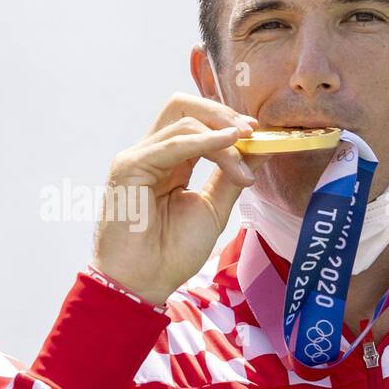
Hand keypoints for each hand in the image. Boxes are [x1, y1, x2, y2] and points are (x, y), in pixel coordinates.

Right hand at [92, 93, 266, 305]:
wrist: (144, 283)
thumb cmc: (172, 253)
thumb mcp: (212, 208)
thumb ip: (229, 176)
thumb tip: (258, 148)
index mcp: (169, 162)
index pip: (196, 121)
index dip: (227, 121)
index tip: (258, 134)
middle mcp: (152, 154)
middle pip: (183, 106)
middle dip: (221, 112)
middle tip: (250, 132)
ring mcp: (138, 157)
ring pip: (183, 120)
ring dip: (222, 139)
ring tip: (243, 167)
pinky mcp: (129, 166)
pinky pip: (173, 142)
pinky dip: (205, 141)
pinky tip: (229, 145)